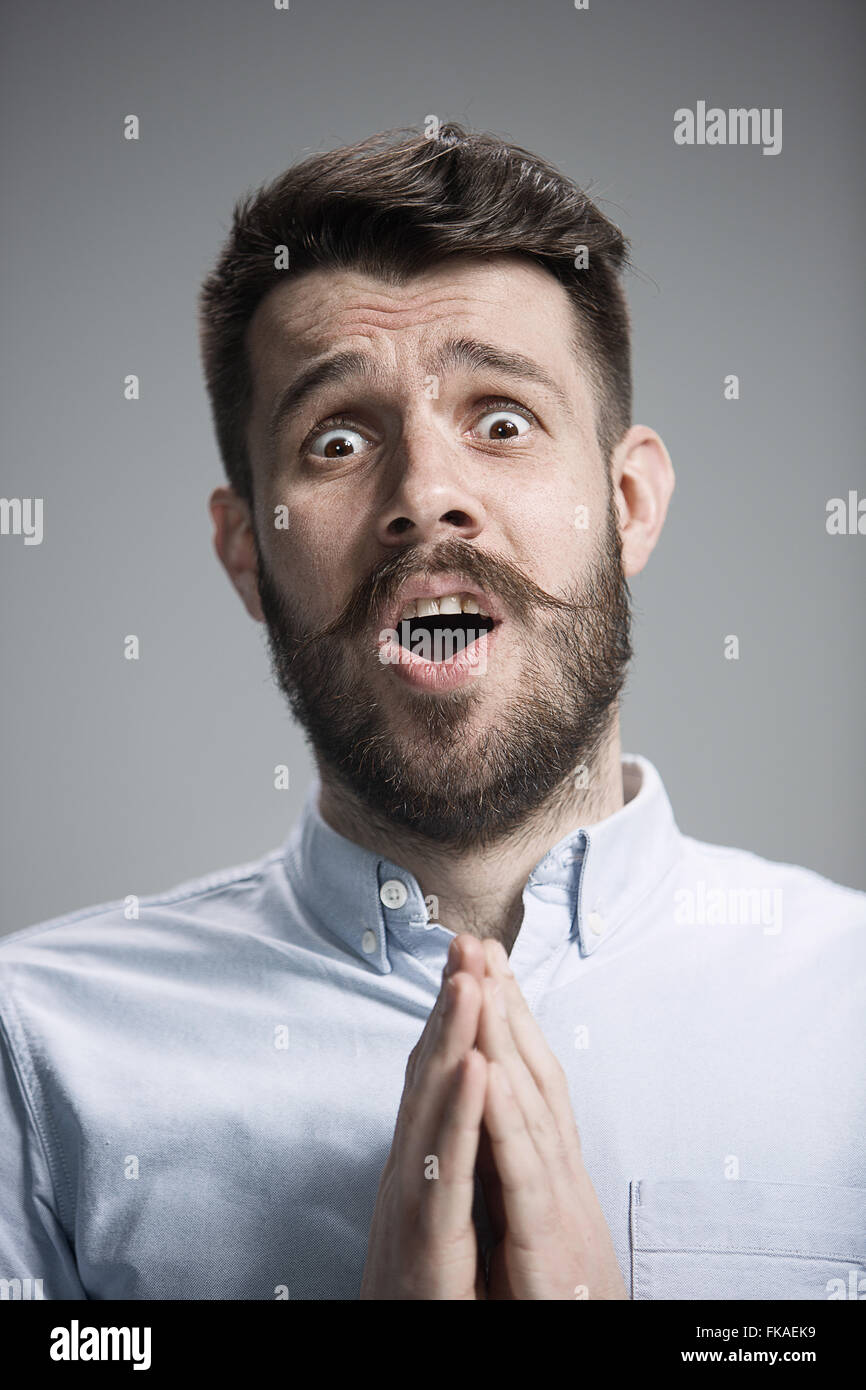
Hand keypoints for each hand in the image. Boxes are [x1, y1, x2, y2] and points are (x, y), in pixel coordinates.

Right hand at [359, 941, 487, 1298]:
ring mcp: (411, 1203)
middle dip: (450, 1006)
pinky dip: (460, 1118)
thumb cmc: (422, 1294)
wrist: (401, 1350)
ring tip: (470, 979)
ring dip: (452, 1040)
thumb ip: (440, 1160)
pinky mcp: (426, 1242)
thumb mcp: (434, 1216)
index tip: (470, 960)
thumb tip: (455, 1103)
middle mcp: (407, 1171)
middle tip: (466, 939)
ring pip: (433, 1109)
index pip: (436, 1075)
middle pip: (430, 1074)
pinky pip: (447, 1172)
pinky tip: (476, 1071)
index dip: (452, 1016)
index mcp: (418, 1163)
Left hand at [475, 939, 628, 1299]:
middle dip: (502, 1004)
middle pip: (532, 1075)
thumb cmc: (555, 1304)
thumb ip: (518, 1174)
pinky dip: (504, 1118)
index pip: (528, 1080)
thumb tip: (496, 1120)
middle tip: (477, 940)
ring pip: (529, 1108)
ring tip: (478, 976)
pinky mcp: (547, 1246)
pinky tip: (485, 1070)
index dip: (506, 1020)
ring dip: (502, 1038)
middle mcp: (560, 1177)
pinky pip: (522, 1173)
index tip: (484, 964)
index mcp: (552, 1172)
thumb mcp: (534, 1227)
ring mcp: (558, 1207)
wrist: (583, 1344)